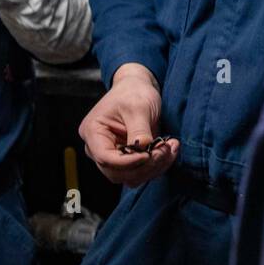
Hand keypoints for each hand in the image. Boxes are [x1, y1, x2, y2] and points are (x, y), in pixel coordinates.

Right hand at [79, 64, 178, 186]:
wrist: (139, 87)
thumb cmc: (133, 92)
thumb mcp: (137, 107)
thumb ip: (139, 130)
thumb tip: (144, 152)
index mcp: (93, 132)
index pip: (105, 158)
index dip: (127, 162)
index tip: (148, 155)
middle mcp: (99, 148)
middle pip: (118, 173)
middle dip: (144, 166)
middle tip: (165, 149)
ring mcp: (113, 156)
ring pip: (131, 177)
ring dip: (154, 167)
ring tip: (170, 147)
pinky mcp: (128, 160)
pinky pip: (141, 172)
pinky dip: (157, 165)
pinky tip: (169, 149)